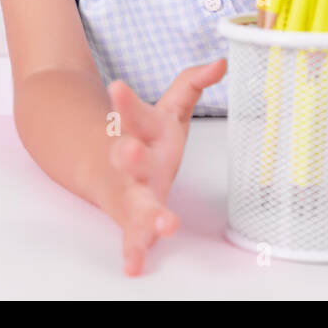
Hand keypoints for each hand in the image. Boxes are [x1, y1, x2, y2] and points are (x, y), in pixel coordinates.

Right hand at [106, 57, 226, 276]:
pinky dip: (133, 251)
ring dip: (147, 213)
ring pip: (134, 202)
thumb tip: (221, 61)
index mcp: (141, 130)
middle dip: (128, 154)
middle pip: (127, 156)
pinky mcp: (130, 219)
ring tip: (165, 223)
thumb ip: (190, 84)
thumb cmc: (148, 139)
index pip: (133, 112)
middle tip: (128, 149)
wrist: (105, 170)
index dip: (125, 101)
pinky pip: (132, 236)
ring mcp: (129, 191)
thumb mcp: (168, 109)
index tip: (116, 86)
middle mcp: (131, 161)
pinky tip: (134, 266)